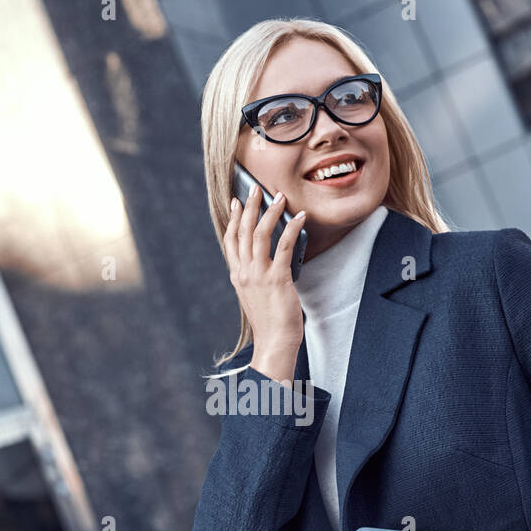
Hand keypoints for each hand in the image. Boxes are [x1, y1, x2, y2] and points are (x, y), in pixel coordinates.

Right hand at [223, 185, 307, 377]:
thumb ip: (256, 276)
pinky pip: (284, 246)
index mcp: (237, 275)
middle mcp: (244, 272)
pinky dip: (292, 229)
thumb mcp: (256, 295)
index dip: (232, 219)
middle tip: (255, 189)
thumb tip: (270, 257)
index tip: (235, 202)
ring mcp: (259, 275)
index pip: (230, 240)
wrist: (275, 342)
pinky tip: (299, 218)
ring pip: (259, 234)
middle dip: (249, 207)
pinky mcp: (277, 278)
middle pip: (242, 231)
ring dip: (270, 212)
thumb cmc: (270, 321)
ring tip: (280, 197)